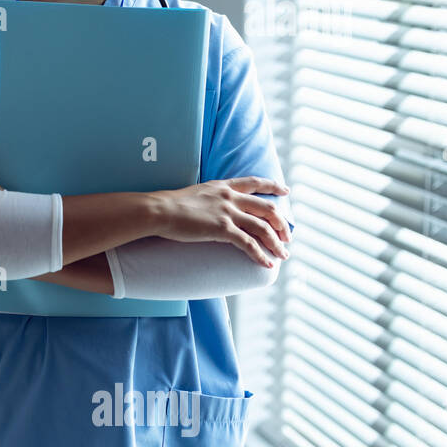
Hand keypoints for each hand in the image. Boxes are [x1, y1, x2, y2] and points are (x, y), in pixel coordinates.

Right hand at [152, 177, 291, 266]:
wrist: (159, 210)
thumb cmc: (170, 205)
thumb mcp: (196, 194)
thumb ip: (209, 198)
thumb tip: (211, 208)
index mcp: (223, 186)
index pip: (254, 183)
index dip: (273, 187)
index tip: (286, 192)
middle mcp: (230, 197)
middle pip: (266, 208)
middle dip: (281, 223)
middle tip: (287, 237)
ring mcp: (227, 212)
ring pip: (263, 227)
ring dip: (276, 242)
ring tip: (283, 254)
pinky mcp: (222, 228)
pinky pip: (248, 244)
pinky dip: (260, 255)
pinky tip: (266, 263)